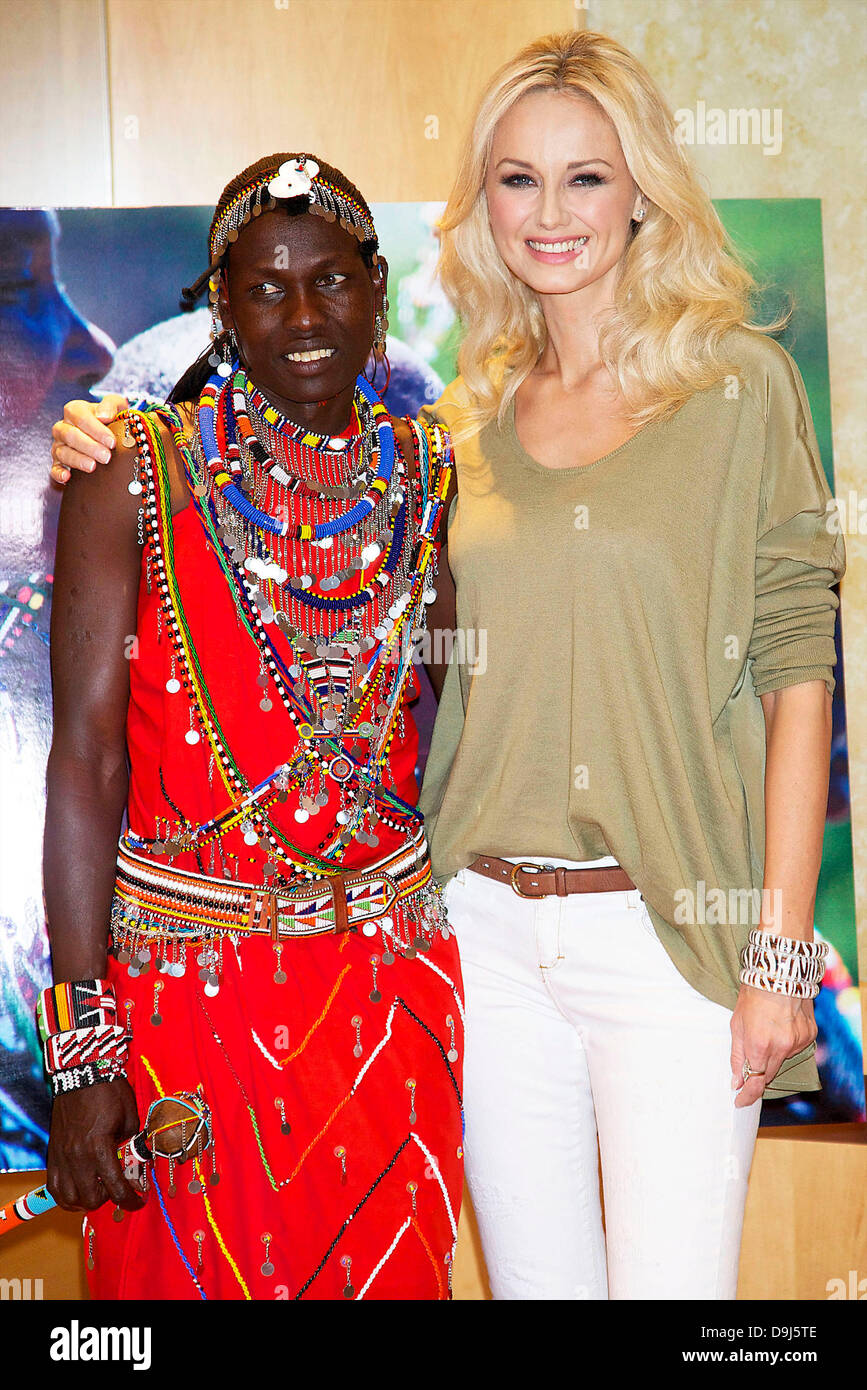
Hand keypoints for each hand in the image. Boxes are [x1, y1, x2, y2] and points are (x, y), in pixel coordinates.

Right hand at [46, 1078, 145, 1211]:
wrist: (82, 1073)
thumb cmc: (110, 1092)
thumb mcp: (130, 1118)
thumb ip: (132, 1144)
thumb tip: (136, 1162)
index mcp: (100, 1148)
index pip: (116, 1188)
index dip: (130, 1200)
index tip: (139, 1201)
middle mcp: (77, 1157)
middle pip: (91, 1199)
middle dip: (109, 1200)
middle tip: (118, 1190)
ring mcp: (62, 1157)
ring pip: (69, 1198)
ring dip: (86, 1201)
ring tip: (98, 1192)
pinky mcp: (53, 1154)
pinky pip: (54, 1187)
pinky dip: (66, 1195)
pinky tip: (78, 1190)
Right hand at [50, 394, 129, 484]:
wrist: (109, 435)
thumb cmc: (111, 420)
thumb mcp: (116, 407)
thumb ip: (111, 404)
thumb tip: (104, 416)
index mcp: (74, 411)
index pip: (80, 416)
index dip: (96, 429)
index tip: (112, 442)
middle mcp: (63, 427)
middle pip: (70, 435)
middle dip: (89, 447)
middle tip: (106, 457)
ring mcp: (59, 445)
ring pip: (62, 452)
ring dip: (78, 460)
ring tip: (93, 467)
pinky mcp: (58, 463)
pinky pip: (54, 468)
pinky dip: (59, 473)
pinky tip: (68, 478)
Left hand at [730, 984, 816, 1107]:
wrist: (779, 973)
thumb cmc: (753, 995)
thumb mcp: (736, 1024)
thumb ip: (737, 1056)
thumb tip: (736, 1081)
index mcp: (759, 1045)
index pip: (755, 1082)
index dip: (747, 1096)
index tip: (740, 1102)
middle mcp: (781, 1047)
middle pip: (769, 1074)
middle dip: (759, 1071)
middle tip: (751, 1055)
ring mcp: (798, 1042)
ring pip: (782, 1060)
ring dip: (773, 1052)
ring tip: (767, 1027)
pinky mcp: (810, 1035)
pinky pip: (796, 1047)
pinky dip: (787, 1042)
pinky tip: (782, 1024)